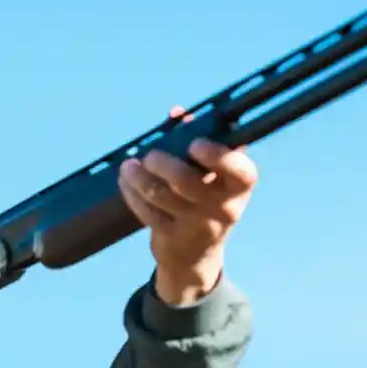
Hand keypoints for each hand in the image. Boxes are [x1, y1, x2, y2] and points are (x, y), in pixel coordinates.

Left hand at [118, 106, 258, 305]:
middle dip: (161, 163)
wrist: (196, 254)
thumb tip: (176, 113)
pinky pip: (147, 212)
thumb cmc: (205, 196)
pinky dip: (132, 194)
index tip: (194, 144)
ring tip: (128, 166)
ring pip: (161, 196)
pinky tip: (126, 182)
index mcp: (240, 186)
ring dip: (138, 177)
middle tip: (150, 156)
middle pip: (187, 182)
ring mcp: (199, 227)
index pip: (239, 170)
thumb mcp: (212, 172)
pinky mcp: (174, 239)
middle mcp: (225, 208)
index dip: (217, 156)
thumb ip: (199, 136)